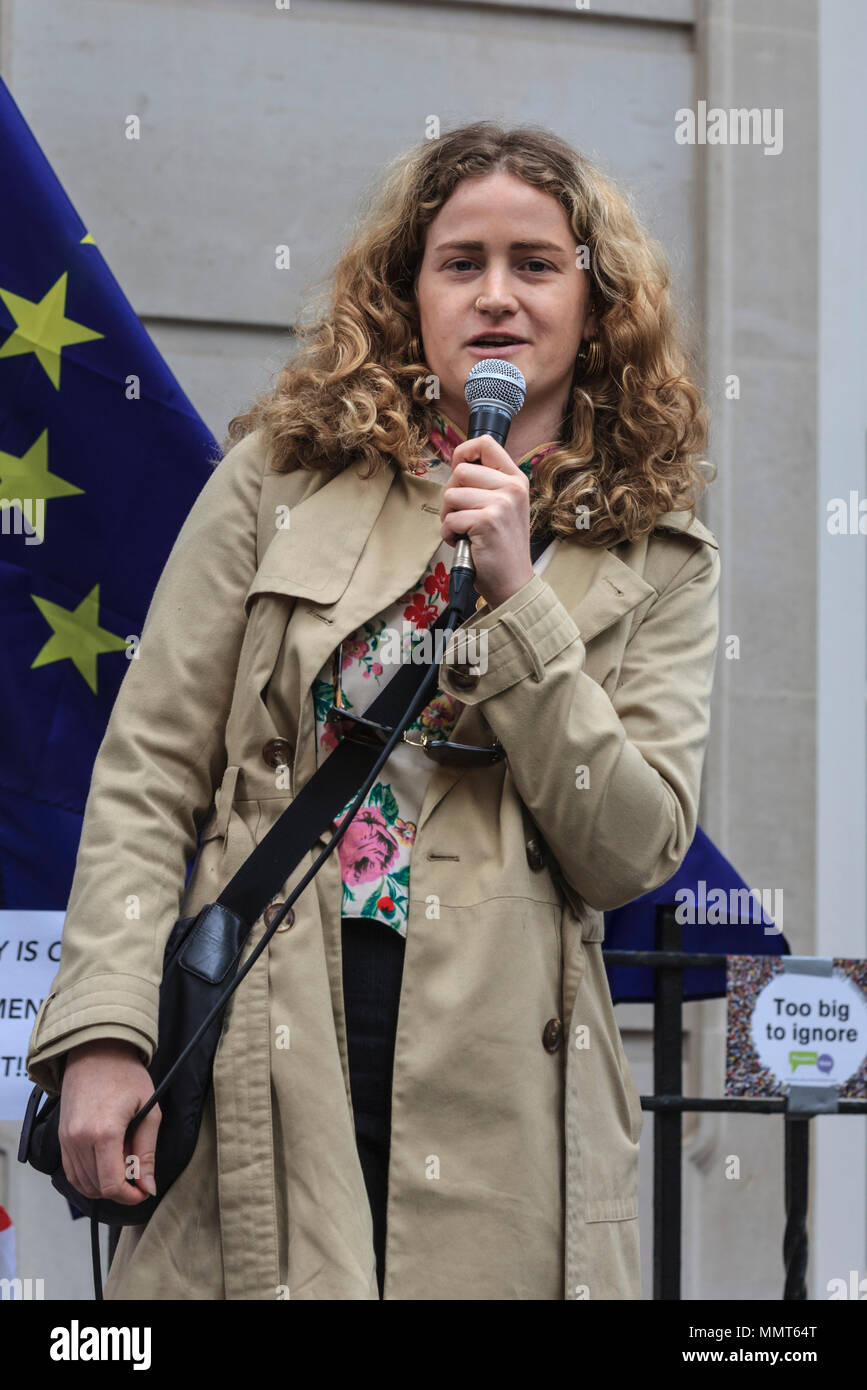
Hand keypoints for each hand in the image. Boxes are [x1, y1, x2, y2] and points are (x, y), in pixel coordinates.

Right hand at [59, 1039, 161, 1204]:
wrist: (97, 1051)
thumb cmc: (126, 1075)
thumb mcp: (148, 1111)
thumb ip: (147, 1152)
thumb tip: (147, 1187)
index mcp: (104, 1133)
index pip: (112, 1185)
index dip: (130, 1196)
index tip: (144, 1190)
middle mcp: (79, 1140)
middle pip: (97, 1188)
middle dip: (121, 1190)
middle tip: (138, 1174)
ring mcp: (66, 1140)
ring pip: (83, 1183)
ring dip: (105, 1185)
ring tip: (124, 1163)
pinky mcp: (61, 1137)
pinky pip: (71, 1172)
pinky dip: (89, 1178)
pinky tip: (106, 1165)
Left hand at [440, 434, 535, 609]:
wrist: (512, 582)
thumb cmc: (501, 546)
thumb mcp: (504, 506)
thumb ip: (487, 484)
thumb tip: (457, 464)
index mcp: (516, 479)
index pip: (486, 443)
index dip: (463, 452)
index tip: (458, 469)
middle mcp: (512, 487)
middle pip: (460, 471)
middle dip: (451, 496)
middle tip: (462, 516)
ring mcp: (501, 504)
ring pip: (451, 495)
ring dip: (448, 517)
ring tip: (465, 531)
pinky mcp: (487, 521)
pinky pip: (450, 519)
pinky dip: (449, 534)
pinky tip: (464, 542)